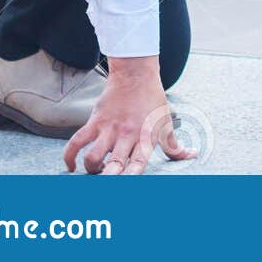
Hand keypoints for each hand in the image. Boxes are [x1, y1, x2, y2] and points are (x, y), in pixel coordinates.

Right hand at [63, 57, 192, 174]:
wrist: (136, 75)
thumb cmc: (153, 100)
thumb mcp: (167, 123)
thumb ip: (174, 145)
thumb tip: (191, 156)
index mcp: (145, 138)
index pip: (138, 164)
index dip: (131, 177)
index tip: (125, 187)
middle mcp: (127, 136)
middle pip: (114, 163)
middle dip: (108, 178)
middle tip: (105, 184)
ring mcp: (109, 129)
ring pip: (93, 156)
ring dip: (91, 169)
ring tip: (96, 170)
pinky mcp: (95, 121)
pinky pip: (77, 141)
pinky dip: (70, 155)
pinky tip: (71, 165)